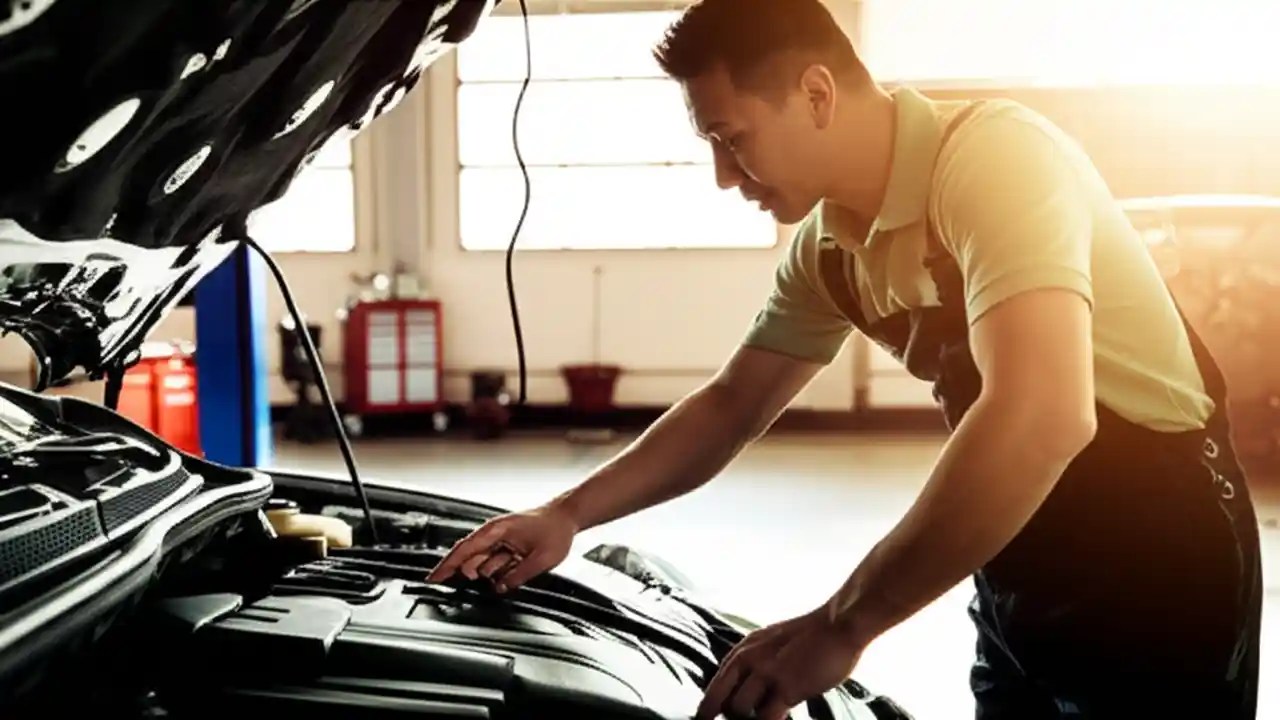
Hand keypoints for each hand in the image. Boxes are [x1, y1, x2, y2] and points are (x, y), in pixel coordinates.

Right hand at [425, 503, 578, 592]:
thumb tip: (501, 587)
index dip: (447, 566)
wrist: (567, 517)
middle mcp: (493, 534)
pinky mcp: (505, 545)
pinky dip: (502, 571)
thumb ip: (519, 575)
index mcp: (496, 530)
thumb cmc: (555, 529)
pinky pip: (496, 563)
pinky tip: (517, 567)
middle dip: (475, 572)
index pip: (464, 550)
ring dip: (495, 572)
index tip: (433, 579)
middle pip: (470, 559)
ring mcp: (498, 539)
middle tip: (490, 575)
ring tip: (519, 563)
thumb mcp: (541, 558)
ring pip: (484, 564)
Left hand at [696, 606, 864, 719]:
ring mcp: (766, 673)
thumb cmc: (812, 636)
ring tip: (764, 716)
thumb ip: (757, 662)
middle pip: (718, 699)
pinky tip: (778, 718)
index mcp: (744, 649)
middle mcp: (749, 659)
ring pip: (738, 710)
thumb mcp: (772, 643)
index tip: (707, 719)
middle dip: (724, 716)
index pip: (715, 683)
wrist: (838, 625)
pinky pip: (765, 718)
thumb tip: (747, 688)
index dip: (710, 706)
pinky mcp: (786, 687)